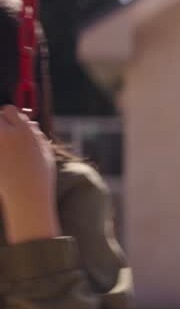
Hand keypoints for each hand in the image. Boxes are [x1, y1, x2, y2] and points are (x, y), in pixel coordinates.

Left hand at [0, 105, 60, 242]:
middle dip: (1, 124)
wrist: (27, 198)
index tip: (13, 125)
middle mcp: (6, 135)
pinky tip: (5, 161)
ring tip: (8, 150)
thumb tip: (30, 123)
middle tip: (7, 137)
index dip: (12, 118)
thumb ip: (36, 135)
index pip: (10, 110)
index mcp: (24, 132)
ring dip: (0, 137)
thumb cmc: (40, 176)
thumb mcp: (46, 153)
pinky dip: (0, 151)